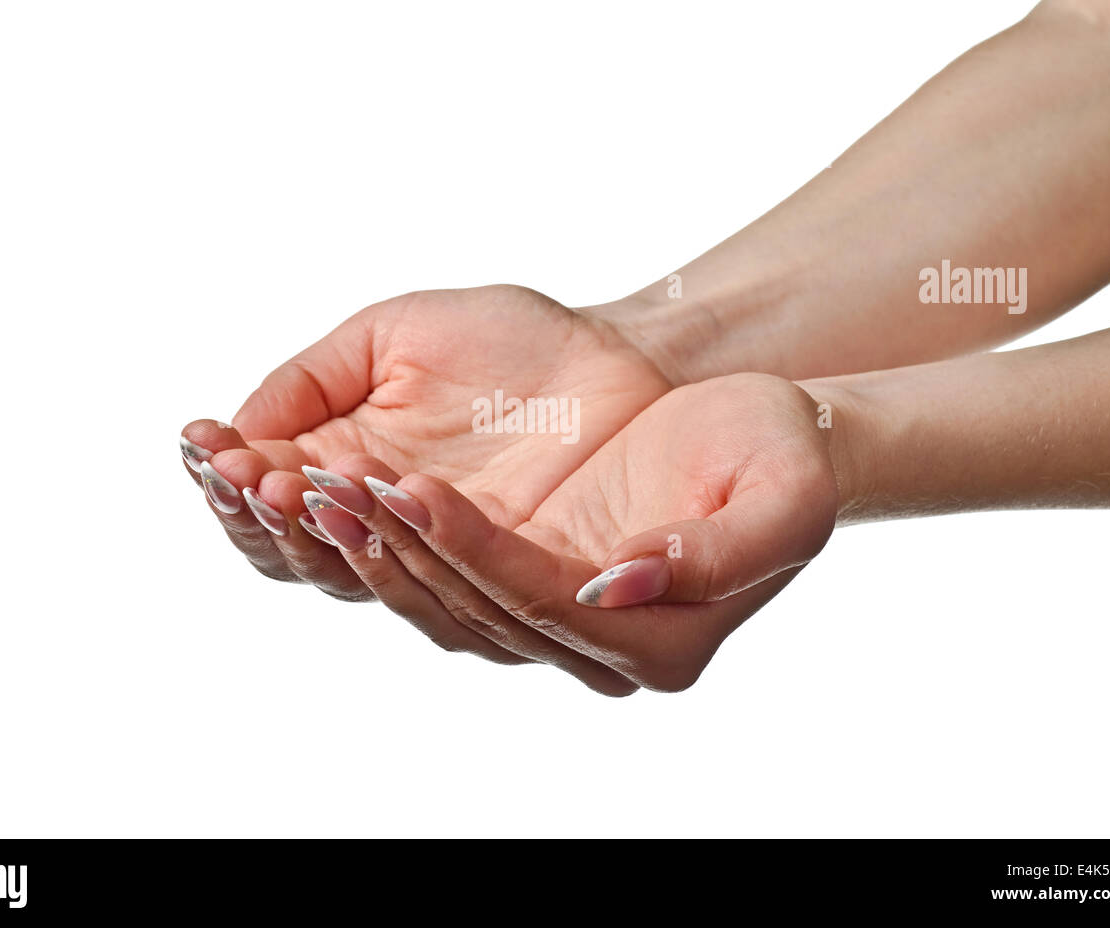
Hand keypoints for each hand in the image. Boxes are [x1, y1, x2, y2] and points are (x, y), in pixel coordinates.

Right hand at [180, 284, 670, 688]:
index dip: (225, 481)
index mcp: (347, 472)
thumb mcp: (391, 335)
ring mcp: (446, 559)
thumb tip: (230, 429)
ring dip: (316, 532)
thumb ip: (311, 380)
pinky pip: (448, 579)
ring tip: (289, 482)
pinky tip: (375, 492)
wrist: (617, 352)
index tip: (202, 442)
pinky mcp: (513, 578)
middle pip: (295, 555)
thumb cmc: (511, 340)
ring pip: (359, 578)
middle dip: (257, 513)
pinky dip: (401, 540)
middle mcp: (386, 529)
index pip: (264, 504)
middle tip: (243, 470)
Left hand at [336, 373, 839, 691]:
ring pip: (453, 602)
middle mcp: (605, 649)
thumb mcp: (782, 501)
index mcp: (662, 644)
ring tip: (325, 487)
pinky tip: (357, 492)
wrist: (770, 434)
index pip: (540, 603)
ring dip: (385, 547)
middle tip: (331, 485)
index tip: (408, 485)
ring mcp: (565, 620)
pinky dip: (402, 536)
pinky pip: (454, 573)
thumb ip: (715, 555)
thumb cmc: (784, 457)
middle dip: (403, 550)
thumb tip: (618, 583)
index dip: (471, 549)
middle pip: (482, 611)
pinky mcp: (537, 580)